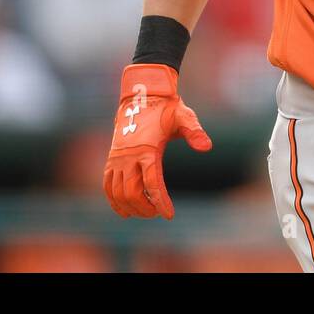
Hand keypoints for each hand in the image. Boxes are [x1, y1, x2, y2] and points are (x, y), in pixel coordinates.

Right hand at [103, 64, 211, 218]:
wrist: (141, 98)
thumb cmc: (167, 108)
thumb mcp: (184, 117)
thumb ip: (195, 132)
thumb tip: (207, 147)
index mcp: (147, 149)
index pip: (152, 183)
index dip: (160, 201)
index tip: (169, 215)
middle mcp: (128, 156)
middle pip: (132, 192)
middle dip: (145, 208)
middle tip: (158, 213)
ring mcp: (117, 159)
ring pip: (117, 193)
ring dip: (130, 207)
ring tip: (146, 212)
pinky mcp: (111, 160)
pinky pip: (107, 186)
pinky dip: (114, 201)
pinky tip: (126, 210)